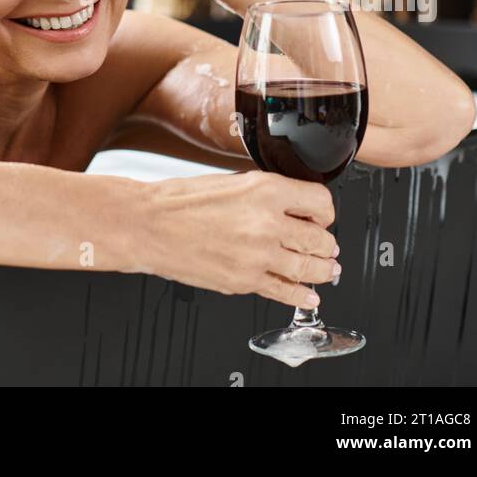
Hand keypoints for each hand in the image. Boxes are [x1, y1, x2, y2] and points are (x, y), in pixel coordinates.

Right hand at [131, 172, 338, 304]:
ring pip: (309, 269)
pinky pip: (285, 291)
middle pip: (320, 239)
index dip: (325, 211)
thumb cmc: (180, 200)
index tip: (322, 216)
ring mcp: (258, 257)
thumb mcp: (231, 181)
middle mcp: (267, 224)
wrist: (149, 225)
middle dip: (327, 244)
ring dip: (323, 271)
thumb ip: (266, 193)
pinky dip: (302, 296)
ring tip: (327, 271)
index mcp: (266, 190)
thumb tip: (292, 206)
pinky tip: (309, 296)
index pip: (321, 203)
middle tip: (327, 246)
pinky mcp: (244, 281)